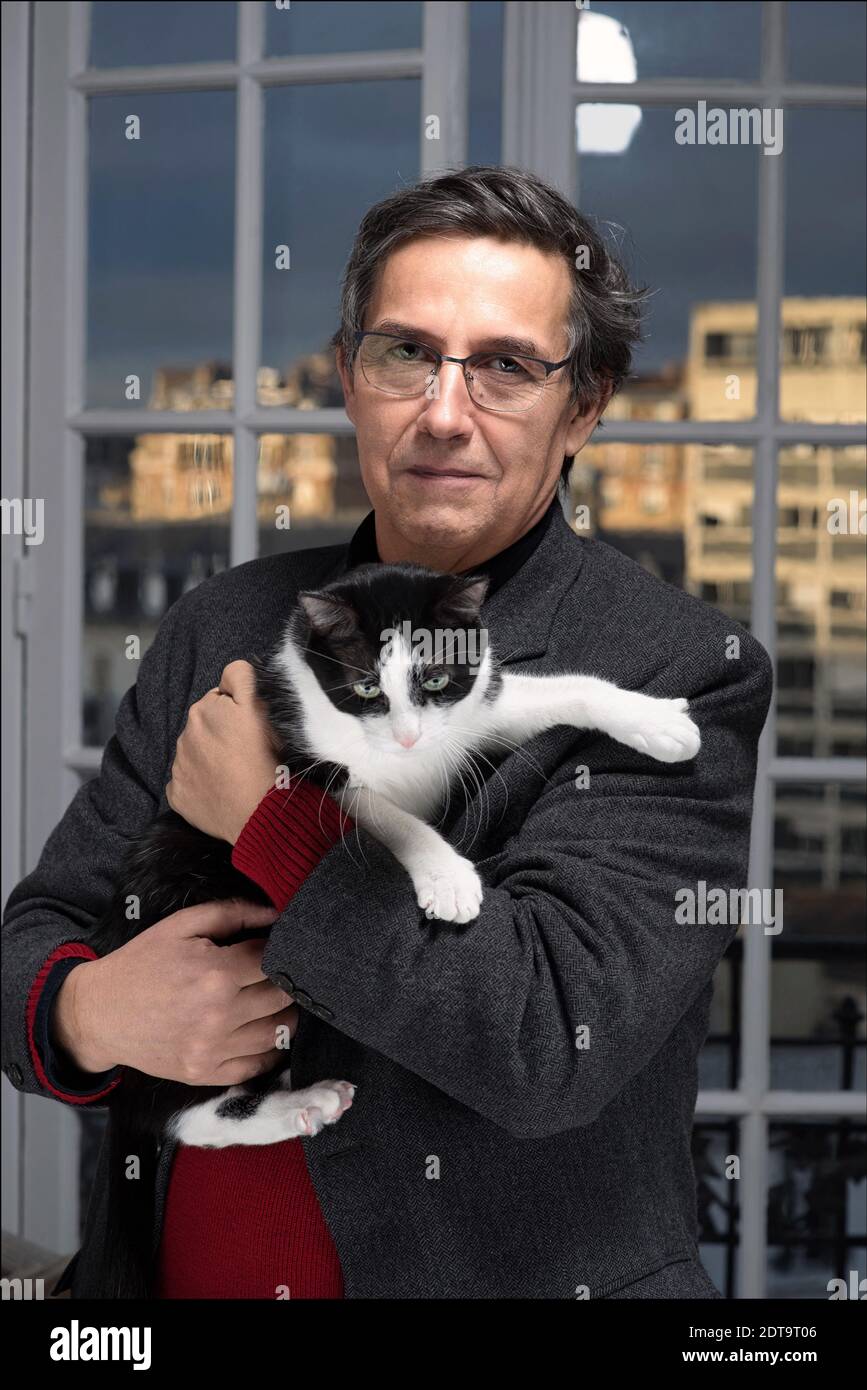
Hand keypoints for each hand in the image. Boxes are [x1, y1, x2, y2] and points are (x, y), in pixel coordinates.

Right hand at [51, 899, 299, 1084]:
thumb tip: (273, 914)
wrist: (100, 1013)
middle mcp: (219, 1015)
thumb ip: (231, 913)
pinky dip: (268, 1049)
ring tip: (272, 1001)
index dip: (276, 950)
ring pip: (277, 1032)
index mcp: (215, 973)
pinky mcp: (205, 1073)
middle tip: (274, 974)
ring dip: (283, 1014)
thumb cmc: (140, 964)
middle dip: (283, 981)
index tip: (270, 948)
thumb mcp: (180, 926)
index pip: (273, 960)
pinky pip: (257, 1065)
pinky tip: (262, 1031)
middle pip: (281, 996)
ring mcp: (213, 1049)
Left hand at [166, 659, 278, 843]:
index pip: (221, 700)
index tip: (252, 729)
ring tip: (237, 773)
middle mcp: (185, 735)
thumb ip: (241, 676)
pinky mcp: (178, 795)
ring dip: (212, 759)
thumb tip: (229, 671)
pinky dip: (200, 785)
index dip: (239, 711)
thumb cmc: (265, 758)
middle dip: (222, 734)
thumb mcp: (262, 705)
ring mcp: (179, 767)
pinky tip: (220, 790)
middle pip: (206, 727)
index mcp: (204, 710)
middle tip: (247, 752)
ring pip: (196, 754)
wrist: (260, 812)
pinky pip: (187, 782)